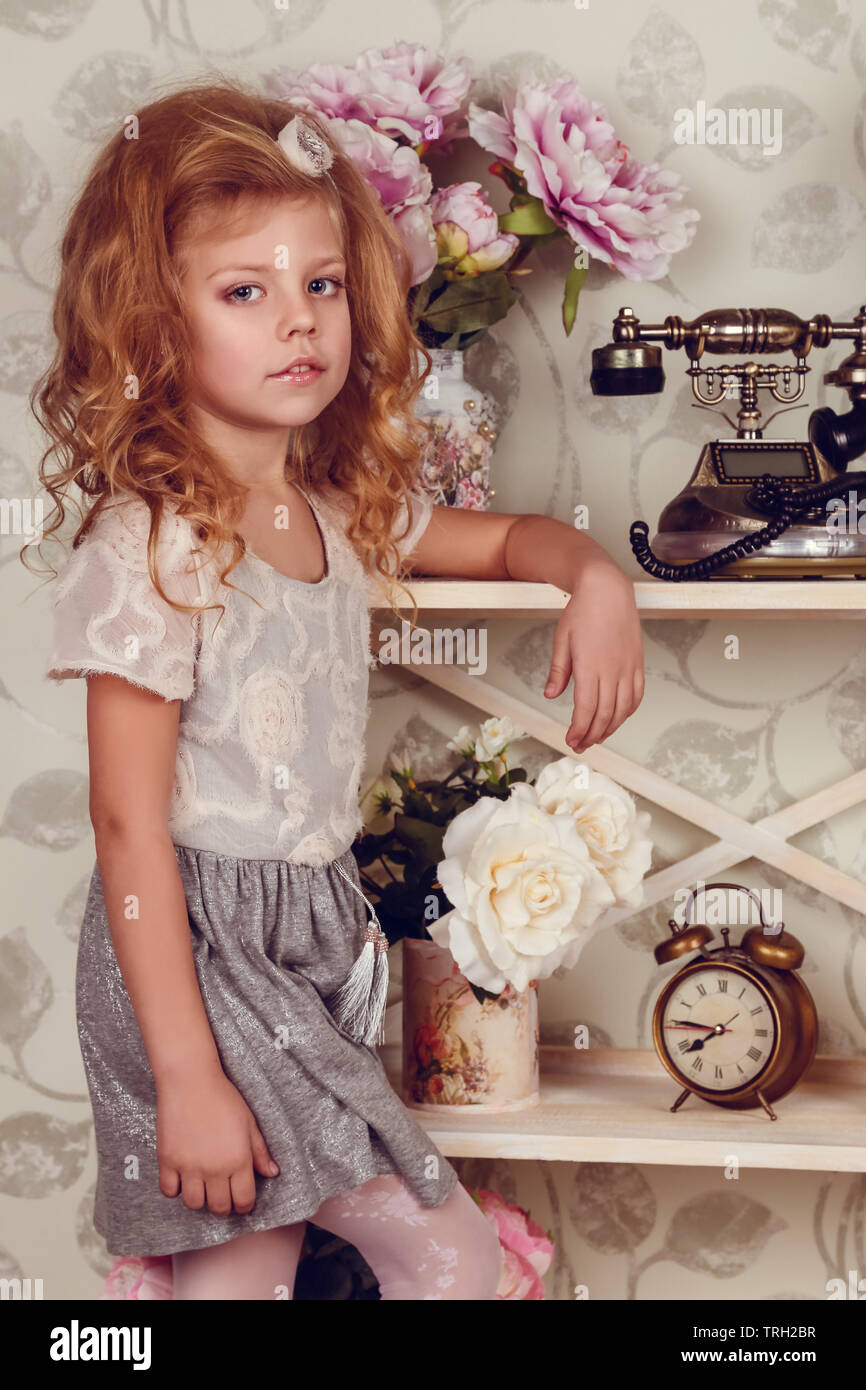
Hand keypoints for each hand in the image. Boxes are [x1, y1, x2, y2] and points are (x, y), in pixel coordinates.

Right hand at [156, 1069, 279, 1215]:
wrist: (191, 1081)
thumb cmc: (223, 1098)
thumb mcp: (249, 1123)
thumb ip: (260, 1152)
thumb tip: (273, 1173)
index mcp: (238, 1160)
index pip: (243, 1200)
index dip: (245, 1206)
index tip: (242, 1202)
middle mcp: (214, 1168)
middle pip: (219, 1207)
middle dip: (224, 1206)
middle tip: (224, 1196)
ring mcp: (189, 1167)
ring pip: (194, 1204)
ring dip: (200, 1200)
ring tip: (203, 1188)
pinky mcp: (167, 1161)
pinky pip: (169, 1191)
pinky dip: (175, 1190)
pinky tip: (182, 1179)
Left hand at [544, 561, 643, 751]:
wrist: (608, 589)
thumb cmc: (583, 611)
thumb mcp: (562, 640)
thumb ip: (559, 671)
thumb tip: (552, 694)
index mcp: (590, 667)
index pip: (586, 710)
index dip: (579, 730)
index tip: (571, 739)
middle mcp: (612, 671)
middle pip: (604, 715)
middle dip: (592, 735)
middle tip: (581, 745)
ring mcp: (627, 668)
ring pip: (622, 709)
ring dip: (610, 728)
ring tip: (597, 737)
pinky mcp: (637, 663)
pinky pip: (636, 695)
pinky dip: (627, 711)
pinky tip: (618, 717)